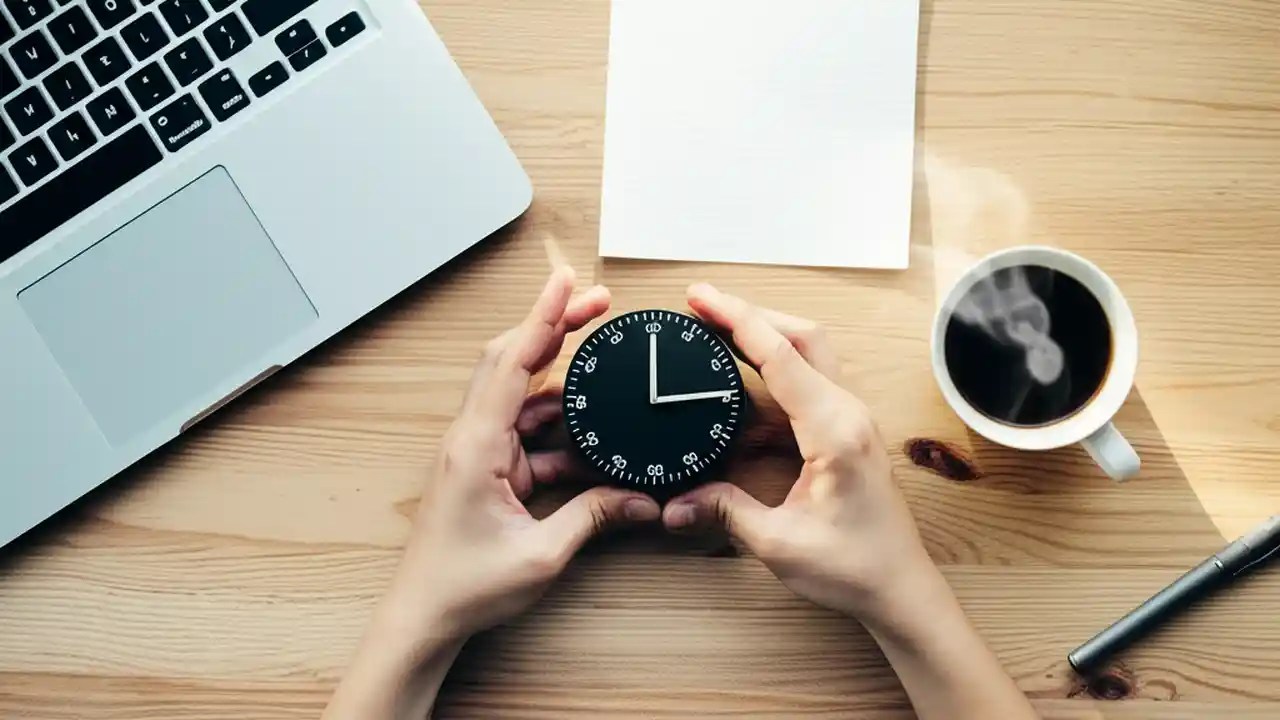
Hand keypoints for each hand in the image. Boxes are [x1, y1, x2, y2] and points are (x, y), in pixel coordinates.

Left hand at [390, 267, 661, 642]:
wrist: (422, 617)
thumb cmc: (463, 586)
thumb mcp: (541, 553)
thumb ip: (594, 516)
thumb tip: (641, 499)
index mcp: (476, 446)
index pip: (512, 362)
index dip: (543, 316)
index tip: (566, 279)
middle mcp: (471, 438)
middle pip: (514, 361)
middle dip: (554, 326)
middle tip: (598, 303)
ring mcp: (477, 452)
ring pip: (522, 396)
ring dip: (561, 379)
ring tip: (604, 364)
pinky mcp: (485, 470)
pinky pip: (526, 433)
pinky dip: (559, 428)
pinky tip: (593, 434)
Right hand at [663, 284, 932, 623]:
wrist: (901, 589)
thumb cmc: (855, 568)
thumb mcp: (779, 543)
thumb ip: (726, 513)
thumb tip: (675, 504)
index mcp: (835, 430)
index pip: (780, 356)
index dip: (737, 320)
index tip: (701, 299)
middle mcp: (848, 414)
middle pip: (800, 337)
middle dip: (749, 314)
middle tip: (701, 305)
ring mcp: (851, 419)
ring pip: (808, 354)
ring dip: (763, 337)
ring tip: (713, 332)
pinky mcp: (846, 431)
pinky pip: (809, 384)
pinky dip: (772, 371)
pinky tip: (739, 383)